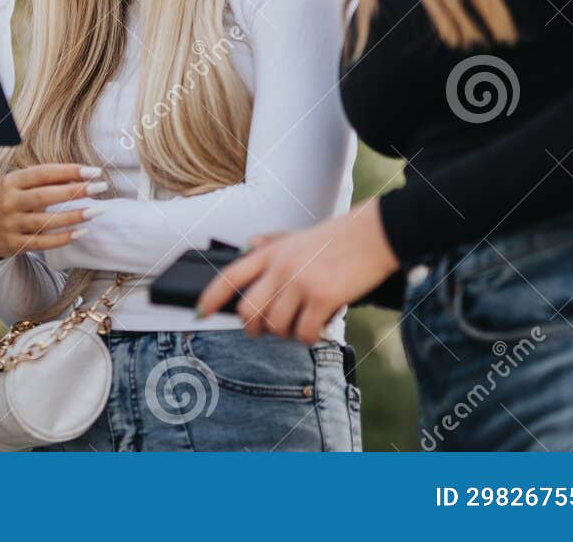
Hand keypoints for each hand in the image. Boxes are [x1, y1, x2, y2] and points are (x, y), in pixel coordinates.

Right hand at [0, 164, 108, 259]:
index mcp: (10, 182)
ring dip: (74, 216)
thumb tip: (78, 176)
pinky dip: (62, 238)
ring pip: (46, 221)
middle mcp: (9, 202)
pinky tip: (81, 232)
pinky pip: (42, 242)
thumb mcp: (15, 184)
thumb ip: (42, 180)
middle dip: (75, 191)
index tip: (93, 171)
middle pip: (45, 196)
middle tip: (100, 188)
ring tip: (97, 211)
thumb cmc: (3, 199)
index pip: (43, 173)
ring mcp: (10, 225)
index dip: (69, 171)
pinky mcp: (14, 244)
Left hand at [194, 199, 399, 342]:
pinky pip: (304, 333)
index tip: (199, 314)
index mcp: (270, 252)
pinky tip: (319, 328)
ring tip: (302, 325)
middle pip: (248, 312)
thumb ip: (271, 242)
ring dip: (287, 334)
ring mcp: (300, 283)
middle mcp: (280, 267)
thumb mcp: (296, 235)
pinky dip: (309, 337)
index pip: (229, 276)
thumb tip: (247, 245)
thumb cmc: (335, 238)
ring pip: (276, 327)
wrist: (374, 235)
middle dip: (254, 329)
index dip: (210, 298)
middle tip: (267, 330)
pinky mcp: (323, 297)